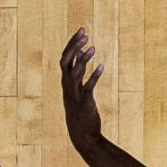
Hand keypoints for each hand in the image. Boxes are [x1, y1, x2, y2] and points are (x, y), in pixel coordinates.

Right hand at [60, 28, 105, 147]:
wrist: (82, 135)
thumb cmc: (80, 110)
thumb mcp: (78, 87)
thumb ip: (79, 70)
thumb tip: (82, 52)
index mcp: (65, 82)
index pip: (65, 58)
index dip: (72, 43)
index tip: (81, 31)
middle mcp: (67, 86)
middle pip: (66, 61)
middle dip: (73, 46)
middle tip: (84, 33)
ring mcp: (75, 95)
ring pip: (75, 73)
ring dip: (83, 59)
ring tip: (93, 47)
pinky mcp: (84, 103)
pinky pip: (88, 87)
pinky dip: (94, 76)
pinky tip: (101, 66)